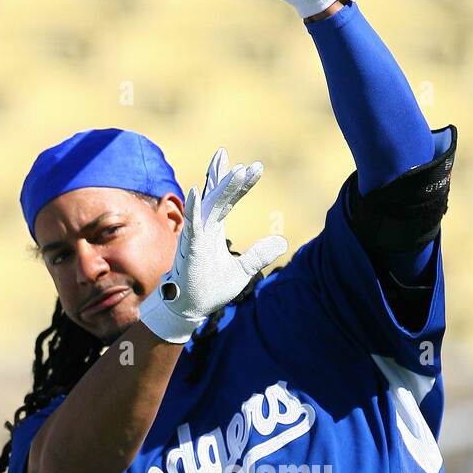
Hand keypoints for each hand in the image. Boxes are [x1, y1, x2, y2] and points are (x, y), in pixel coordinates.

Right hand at [138, 148, 287, 343]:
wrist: (191, 308)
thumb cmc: (210, 288)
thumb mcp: (242, 270)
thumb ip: (259, 255)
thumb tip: (282, 242)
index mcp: (215, 229)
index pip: (230, 200)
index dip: (242, 185)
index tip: (257, 168)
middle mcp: (204, 227)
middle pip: (219, 196)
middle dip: (232, 179)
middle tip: (248, 165)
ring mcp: (196, 236)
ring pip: (209, 206)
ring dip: (221, 188)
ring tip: (235, 170)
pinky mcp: (190, 248)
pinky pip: (192, 225)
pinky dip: (194, 208)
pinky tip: (197, 191)